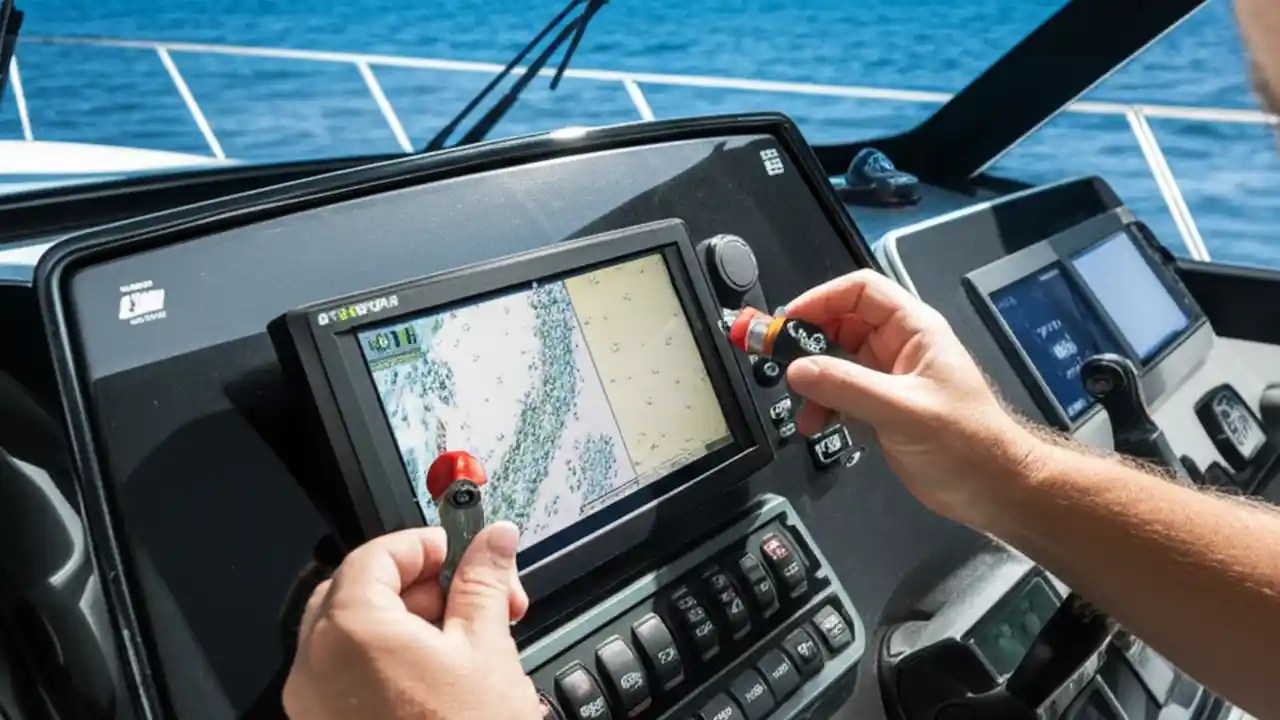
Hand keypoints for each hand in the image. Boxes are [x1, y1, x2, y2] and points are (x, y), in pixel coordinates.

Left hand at [283, 523, 540, 719]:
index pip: (377, 554)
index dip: (427, 546)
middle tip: (479, 598)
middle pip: (361, 591)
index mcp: (349, 630)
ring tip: (471, 645)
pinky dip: (393, 662)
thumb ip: (483, 582)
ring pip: (357, 636)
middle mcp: (315, 666)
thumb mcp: (486, 650)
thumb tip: (493, 542)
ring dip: (412, 625)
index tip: (467, 553)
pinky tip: (445, 680)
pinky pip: (351, 677)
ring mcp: (313, 706)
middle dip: (424, 587)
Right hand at [784, 269, 1042, 528]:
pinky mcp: (881, 408)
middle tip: (777, 360)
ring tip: (802, 405)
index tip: (787, 322)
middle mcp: (898, 347)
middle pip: (842, 324)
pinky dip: (822, 405)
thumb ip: (846, 387)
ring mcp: (888, 378)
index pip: (861, 291)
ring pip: (836, 361)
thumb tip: (795, 369)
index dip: (822, 299)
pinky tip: (816, 425)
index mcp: (914, 330)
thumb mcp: (902, 410)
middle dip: (809, 341)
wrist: (992, 490)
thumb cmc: (964, 442)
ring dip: (813, 379)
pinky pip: (840, 393)